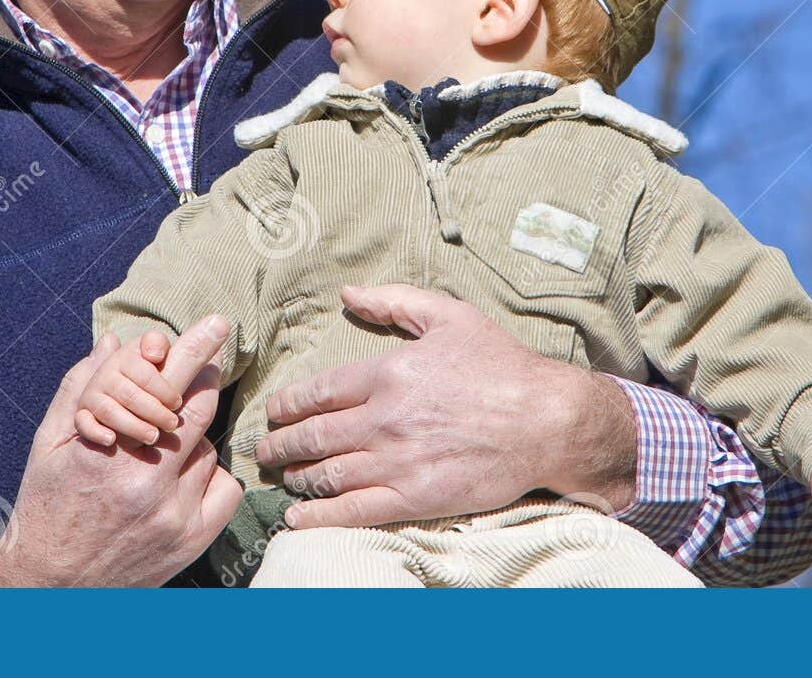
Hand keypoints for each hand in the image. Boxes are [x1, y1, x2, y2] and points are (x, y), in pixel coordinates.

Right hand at [0, 315, 242, 586]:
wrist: (50, 585)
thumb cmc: (47, 504)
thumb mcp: (49, 444)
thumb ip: (81, 388)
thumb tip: (112, 341)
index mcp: (110, 453)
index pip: (167, 385)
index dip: (195, 349)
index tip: (218, 323)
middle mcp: (147, 483)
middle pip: (199, 410)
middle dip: (203, 382)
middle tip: (204, 366)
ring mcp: (175, 515)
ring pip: (208, 449)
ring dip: (192, 440)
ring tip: (160, 452)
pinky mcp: (193, 540)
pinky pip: (225, 486)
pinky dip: (209, 476)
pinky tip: (181, 481)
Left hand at [254, 282, 638, 528]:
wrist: (547, 420)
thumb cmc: (501, 365)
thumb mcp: (449, 317)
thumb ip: (394, 302)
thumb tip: (348, 294)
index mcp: (387, 372)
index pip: (317, 392)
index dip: (288, 405)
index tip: (276, 412)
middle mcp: (382, 418)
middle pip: (312, 436)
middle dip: (281, 444)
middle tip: (265, 450)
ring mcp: (396, 461)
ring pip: (325, 474)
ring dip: (296, 477)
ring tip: (283, 477)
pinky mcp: (413, 498)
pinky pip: (351, 511)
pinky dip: (317, 516)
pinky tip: (298, 517)